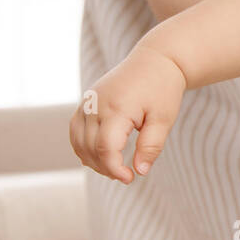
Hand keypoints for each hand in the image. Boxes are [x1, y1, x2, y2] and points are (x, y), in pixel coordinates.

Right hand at [70, 44, 187, 183]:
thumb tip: (140, 171)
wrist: (155, 60)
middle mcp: (95, 104)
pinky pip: (75, 131)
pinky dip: (83, 147)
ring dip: (92, 160)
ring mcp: (87, 102)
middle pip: (90, 148)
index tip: (130, 178)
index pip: (105, 148)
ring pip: (77, 142)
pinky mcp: (85, 101)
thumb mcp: (164, 119)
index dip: (114, 169)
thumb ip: (151, 146)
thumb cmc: (163, 89)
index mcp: (116, 108)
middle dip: (106, 167)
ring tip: (115, 167)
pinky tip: (100, 156)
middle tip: (126, 174)